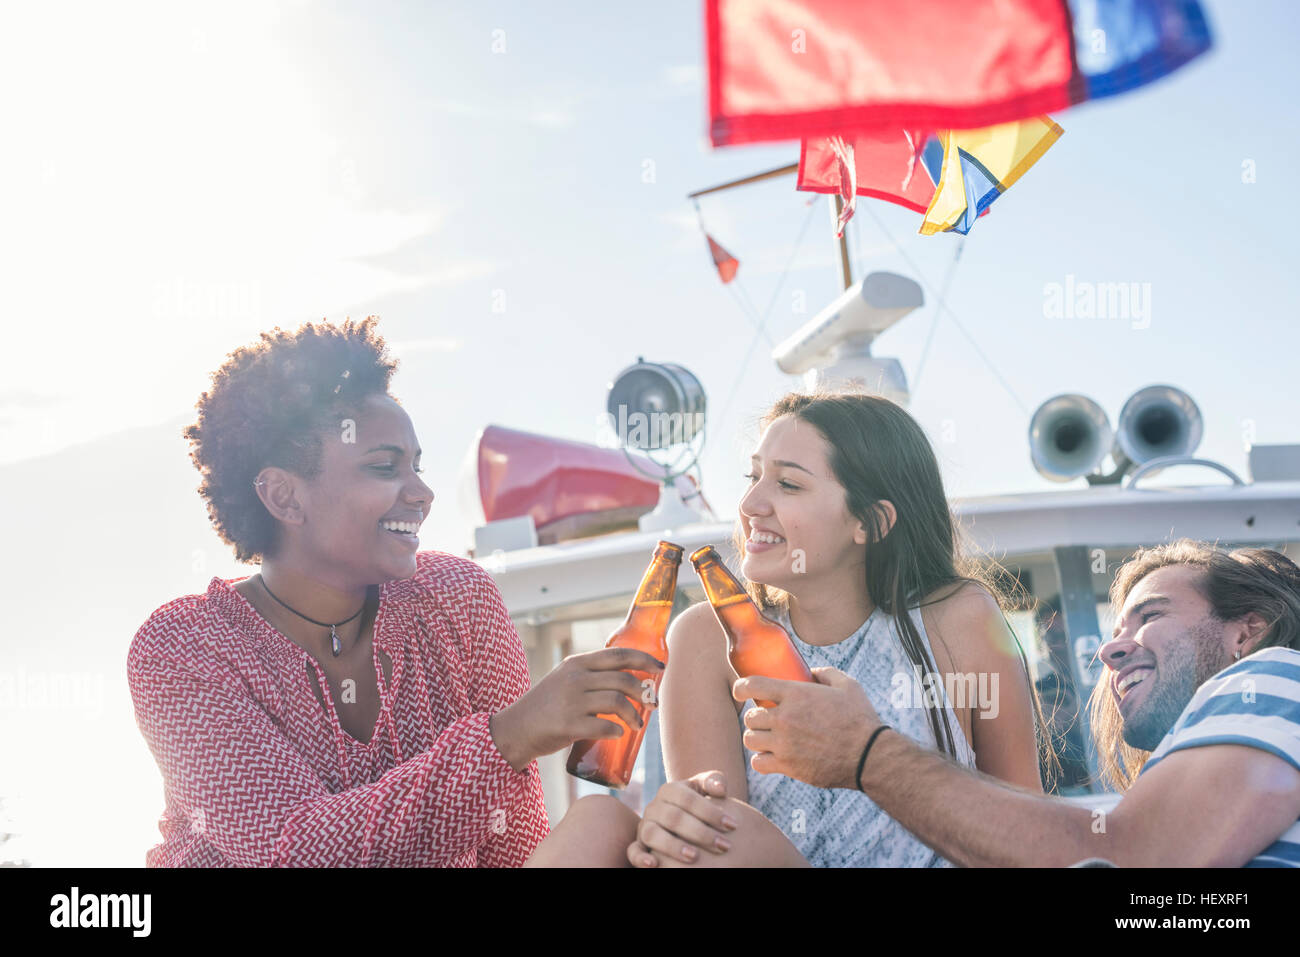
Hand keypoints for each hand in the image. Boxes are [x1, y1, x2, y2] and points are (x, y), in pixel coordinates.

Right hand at [490, 647, 663, 769]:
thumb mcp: (565, 679)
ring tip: (638, 724)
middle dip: (645, 692)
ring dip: (635, 715)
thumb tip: (631, 679)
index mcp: (577, 663)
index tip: (661, 667)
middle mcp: (575, 678)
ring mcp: (571, 701)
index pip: (618, 654)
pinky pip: (603, 726)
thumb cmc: (547, 705)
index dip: (644, 659)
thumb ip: (591, 675)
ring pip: (617, 702)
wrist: (516, 728)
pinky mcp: (568, 725)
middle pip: (623, 679)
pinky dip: (616, 731)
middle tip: (653, 704)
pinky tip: (619, 734)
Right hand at [627, 771, 737, 866]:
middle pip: (674, 818)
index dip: (711, 811)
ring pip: (653, 834)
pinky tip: (654, 865)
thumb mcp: (706, 790)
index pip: (688, 799)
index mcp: (670, 790)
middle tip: (723, 846)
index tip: (733, 825)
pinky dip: (640, 858)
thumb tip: (719, 789)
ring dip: (673, 846)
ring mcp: (645, 826)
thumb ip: (714, 782)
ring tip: (695, 857)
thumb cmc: (700, 805)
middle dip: (701, 833)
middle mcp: (654, 806)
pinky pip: (633, 851)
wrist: (684, 819)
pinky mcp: (638, 844)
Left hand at [734, 666, 881, 789]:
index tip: (740, 691)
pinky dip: (762, 760)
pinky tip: (772, 756)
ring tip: (768, 738)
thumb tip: (811, 672)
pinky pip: (758, 762)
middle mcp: (785, 718)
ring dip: (757, 737)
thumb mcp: (847, 685)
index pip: (752, 685)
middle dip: (755, 717)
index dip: (741, 688)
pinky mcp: (788, 765)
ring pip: (750, 739)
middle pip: (750, 716)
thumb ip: (825, 673)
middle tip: (766, 719)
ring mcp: (784, 743)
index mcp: (795, 694)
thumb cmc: (860, 718)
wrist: (869, 755)